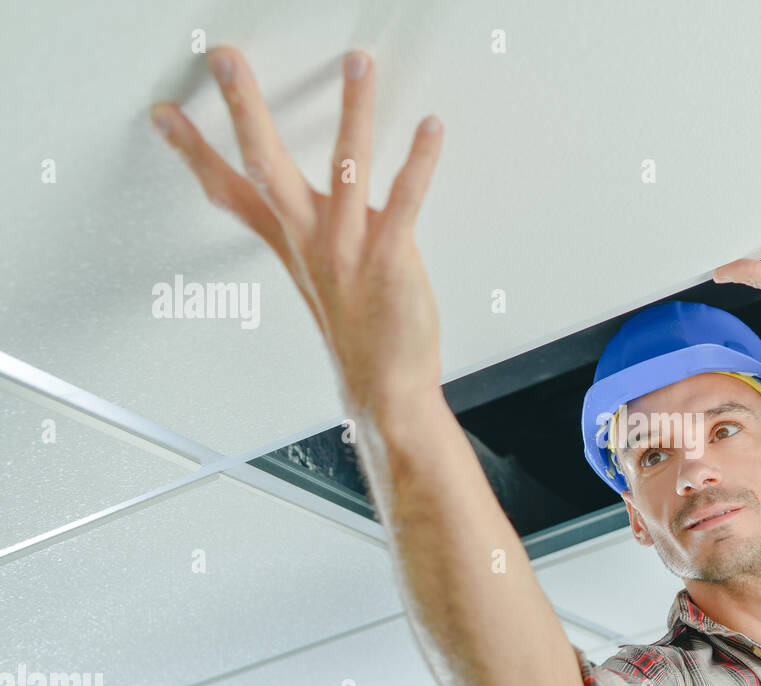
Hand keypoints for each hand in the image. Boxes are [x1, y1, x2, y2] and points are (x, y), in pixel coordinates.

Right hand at [148, 46, 445, 421]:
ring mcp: (348, 248)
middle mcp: (311, 241)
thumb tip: (342, 194)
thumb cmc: (360, 333)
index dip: (194, 154)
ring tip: (357, 64)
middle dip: (244, 108)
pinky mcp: (390, 257)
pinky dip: (420, 161)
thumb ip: (322, 231)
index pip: (229, 192)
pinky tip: (430, 129)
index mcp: (290, 243)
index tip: (166, 115)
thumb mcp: (321, 277)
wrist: (386, 386)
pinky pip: (405, 200)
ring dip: (353, 110)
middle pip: (265, 165)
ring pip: (345, 166)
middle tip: (226, 60)